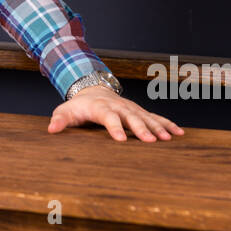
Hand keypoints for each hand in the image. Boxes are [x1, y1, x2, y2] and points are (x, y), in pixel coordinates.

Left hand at [48, 86, 184, 142]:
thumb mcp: (66, 111)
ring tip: (170, 138)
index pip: (108, 117)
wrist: (92, 90)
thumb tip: (51, 129)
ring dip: (159, 127)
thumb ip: (60, 119)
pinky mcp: (139, 111)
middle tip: (152, 141)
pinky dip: (167, 124)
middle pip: (131, 117)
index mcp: (101, 107)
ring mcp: (131, 108)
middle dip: (141, 128)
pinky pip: (155, 117)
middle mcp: (119, 106)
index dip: (114, 127)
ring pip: (146, 117)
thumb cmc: (78, 106)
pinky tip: (179, 133)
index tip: (120, 139)